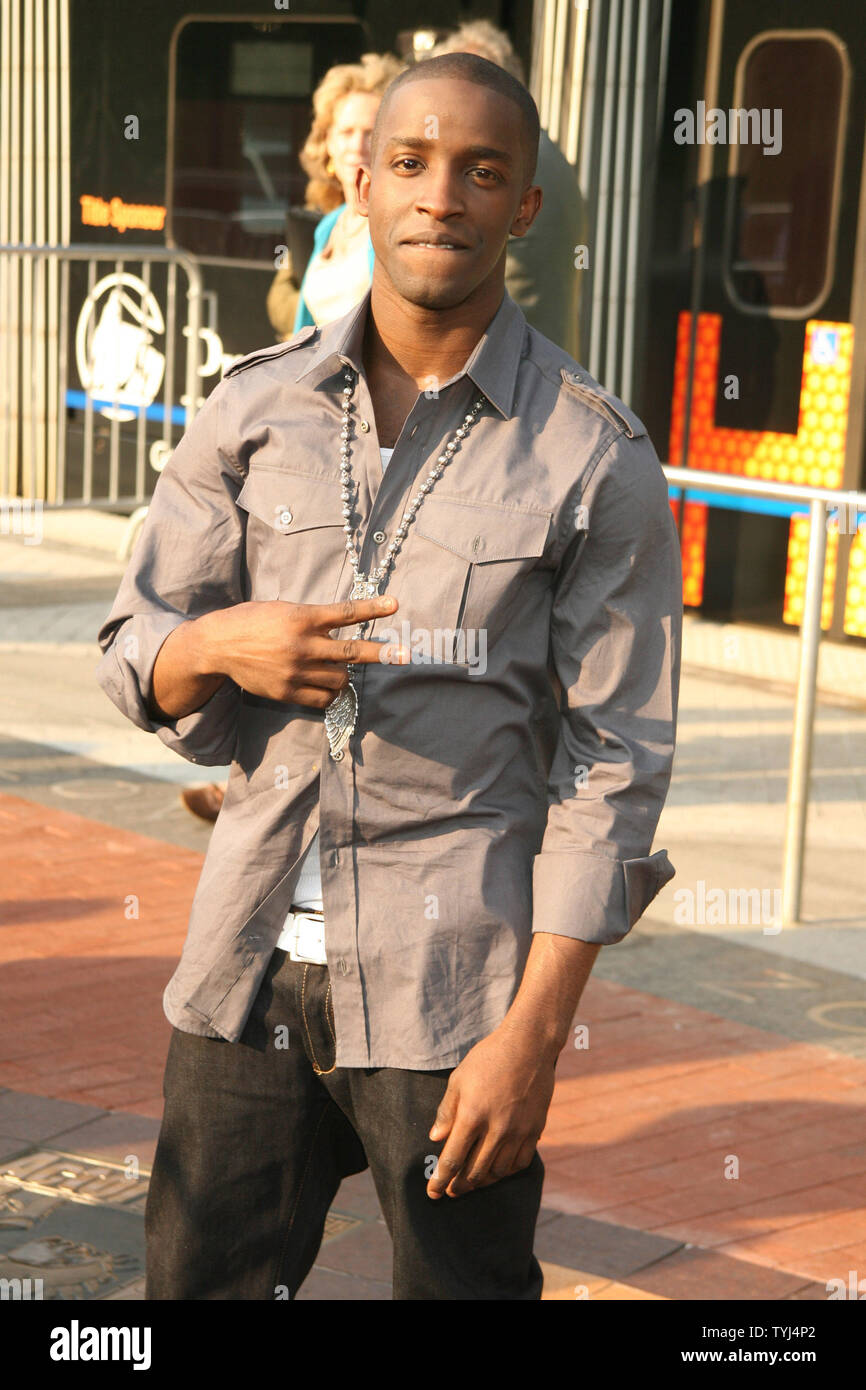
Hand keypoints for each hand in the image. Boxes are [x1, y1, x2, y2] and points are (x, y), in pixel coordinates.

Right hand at [198, 595, 406, 708]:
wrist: (219, 645)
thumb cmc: (253, 621)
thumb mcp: (283, 609)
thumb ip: (313, 618)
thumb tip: (343, 625)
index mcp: (302, 618)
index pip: (345, 613)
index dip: (373, 609)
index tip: (396, 605)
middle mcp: (302, 645)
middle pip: (353, 652)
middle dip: (382, 654)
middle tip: (405, 655)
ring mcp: (296, 671)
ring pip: (340, 679)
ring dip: (345, 674)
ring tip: (336, 668)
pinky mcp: (287, 692)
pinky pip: (322, 698)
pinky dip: (330, 692)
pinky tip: (326, 685)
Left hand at [426, 1021, 555, 1198]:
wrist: (528, 1046)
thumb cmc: (488, 1059)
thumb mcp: (458, 1080)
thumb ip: (447, 1111)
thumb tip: (436, 1138)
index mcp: (472, 1116)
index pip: (452, 1159)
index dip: (440, 1180)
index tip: (433, 1193)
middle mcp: (496, 1129)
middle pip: (474, 1171)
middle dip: (459, 1186)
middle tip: (450, 1191)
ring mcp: (518, 1131)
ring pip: (498, 1171)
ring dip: (482, 1181)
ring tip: (471, 1182)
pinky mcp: (535, 1130)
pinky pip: (520, 1162)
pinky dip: (507, 1171)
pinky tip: (498, 1170)